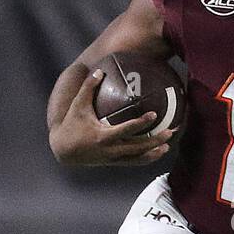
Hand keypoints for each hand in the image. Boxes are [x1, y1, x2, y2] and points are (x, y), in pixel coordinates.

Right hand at [49, 70, 175, 166]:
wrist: (63, 150)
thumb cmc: (71, 125)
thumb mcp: (78, 106)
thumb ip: (88, 88)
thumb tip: (99, 70)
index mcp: (103, 136)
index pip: (126, 130)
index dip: (141, 123)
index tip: (154, 114)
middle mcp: (110, 150)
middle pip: (138, 147)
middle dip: (155, 141)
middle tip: (170, 131)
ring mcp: (113, 158)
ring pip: (137, 158)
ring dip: (154, 153)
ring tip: (168, 146)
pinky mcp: (113, 162)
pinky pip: (133, 162)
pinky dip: (146, 158)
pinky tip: (157, 152)